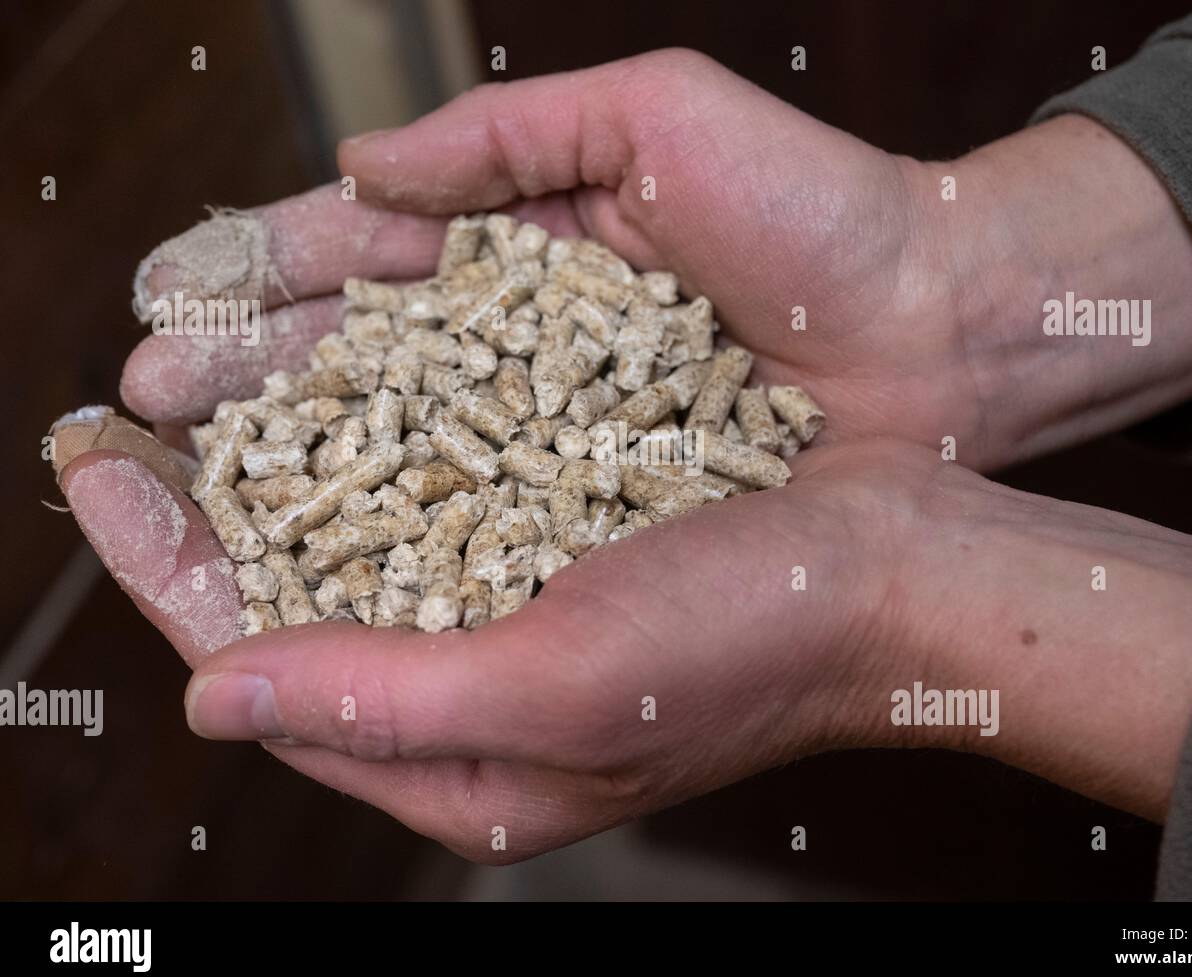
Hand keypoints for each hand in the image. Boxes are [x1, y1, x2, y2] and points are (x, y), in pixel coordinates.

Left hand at [61, 436, 1191, 860]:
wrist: (889, 573)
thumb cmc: (746, 643)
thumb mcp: (554, 685)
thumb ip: (379, 702)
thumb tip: (213, 695)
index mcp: (463, 768)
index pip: (269, 674)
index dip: (176, 575)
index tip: (105, 474)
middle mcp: (481, 702)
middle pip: (303, 605)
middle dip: (215, 514)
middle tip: (143, 411)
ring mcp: (523, 623)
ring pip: (367, 543)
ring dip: (291, 466)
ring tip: (227, 383)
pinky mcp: (566, 555)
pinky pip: (444, 501)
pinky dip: (388, 445)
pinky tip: (356, 383)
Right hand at [121, 49, 1191, 469]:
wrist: (940, 332)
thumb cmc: (817, 210)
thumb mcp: (660, 117)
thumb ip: (513, 130)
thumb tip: (364, 164)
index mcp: (526, 238)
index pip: (367, 252)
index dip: (267, 276)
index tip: (176, 300)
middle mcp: (529, 342)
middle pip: (364, 357)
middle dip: (255, 375)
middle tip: (150, 402)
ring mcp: (562, 429)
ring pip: (408, 443)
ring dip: (303, 459)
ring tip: (201, 475)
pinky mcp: (606, 503)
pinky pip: (490, 514)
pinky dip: (409, 527)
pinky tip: (326, 543)